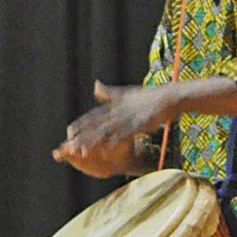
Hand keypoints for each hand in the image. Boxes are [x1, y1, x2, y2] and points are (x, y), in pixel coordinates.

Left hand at [52, 80, 172, 176]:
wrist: (168, 97)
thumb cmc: (147, 97)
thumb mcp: (125, 93)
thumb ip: (108, 92)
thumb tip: (95, 85)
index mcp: (113, 105)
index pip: (93, 116)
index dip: (81, 125)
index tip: (68, 133)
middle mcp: (117, 111)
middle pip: (96, 125)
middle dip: (83, 136)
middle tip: (70, 146)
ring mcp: (128, 117)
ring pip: (107, 131)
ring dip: (94, 142)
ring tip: (83, 151)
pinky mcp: (140, 123)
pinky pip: (126, 134)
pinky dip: (116, 141)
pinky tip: (107, 149)